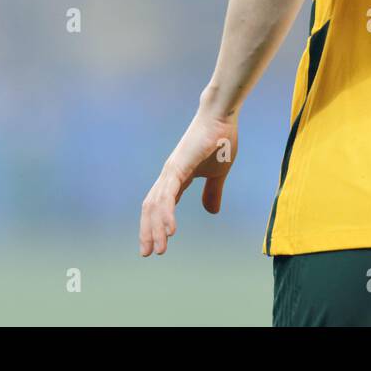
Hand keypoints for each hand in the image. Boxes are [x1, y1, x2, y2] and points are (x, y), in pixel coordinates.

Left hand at [139, 103, 238, 256]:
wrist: (222, 117)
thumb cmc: (220, 141)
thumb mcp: (218, 174)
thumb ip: (212, 192)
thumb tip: (211, 212)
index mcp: (177, 177)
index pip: (160, 205)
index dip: (155, 225)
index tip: (154, 245)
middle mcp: (168, 175)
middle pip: (151, 207)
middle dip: (148, 231)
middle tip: (148, 253)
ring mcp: (171, 170)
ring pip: (155, 204)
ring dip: (155, 228)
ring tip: (159, 249)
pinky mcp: (177, 167)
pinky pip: (168, 195)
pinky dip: (166, 214)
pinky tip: (170, 231)